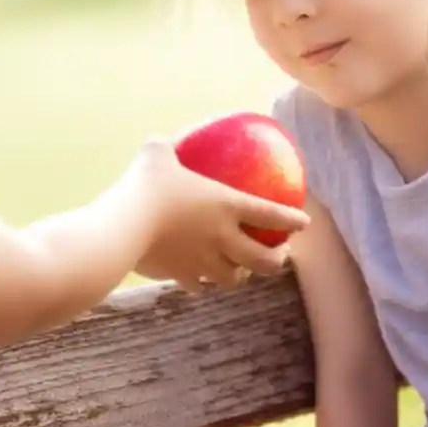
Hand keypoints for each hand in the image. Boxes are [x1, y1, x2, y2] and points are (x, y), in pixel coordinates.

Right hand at [115, 138, 309, 291]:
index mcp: (226, 205)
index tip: (303, 223)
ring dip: (240, 275)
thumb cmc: (146, 186)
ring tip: (240, 270)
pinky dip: (201, 283)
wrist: (124, 228)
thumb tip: (163, 141)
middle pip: (263, 260)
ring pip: (232, 278)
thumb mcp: (156, 155)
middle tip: (280, 254)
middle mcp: (223, 238)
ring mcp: (203, 261)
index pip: (269, 214)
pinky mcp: (180, 276)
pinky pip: (197, 285)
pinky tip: (197, 280)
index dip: (290, 219)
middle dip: (277, 261)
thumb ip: (165, 148)